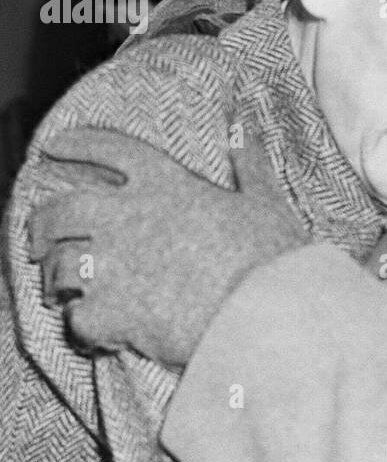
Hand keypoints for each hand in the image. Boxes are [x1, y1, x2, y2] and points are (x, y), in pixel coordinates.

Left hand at [28, 127, 306, 369]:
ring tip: (59, 292)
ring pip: (59, 266)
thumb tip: (243, 128)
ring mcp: (115, 266)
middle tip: (38, 240)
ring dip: (55, 280)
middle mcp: (129, 217)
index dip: (78, 144)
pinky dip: (82, 327)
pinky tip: (93, 333)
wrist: (270, 316)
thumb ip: (250, 164)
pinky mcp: (112, 313)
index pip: (110, 149)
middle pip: (62, 211)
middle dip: (42, 224)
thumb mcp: (265, 202)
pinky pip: (77, 319)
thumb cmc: (273, 260)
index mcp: (167, 184)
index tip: (54, 146)